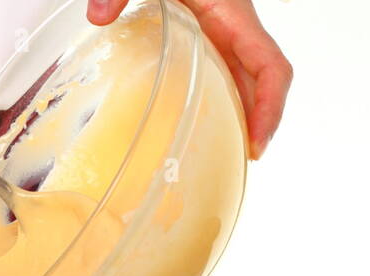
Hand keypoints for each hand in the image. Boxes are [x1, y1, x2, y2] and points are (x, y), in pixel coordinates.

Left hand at [87, 0, 292, 158]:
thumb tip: (99, 15)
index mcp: (230, 12)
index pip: (270, 65)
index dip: (270, 107)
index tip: (257, 144)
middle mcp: (232, 23)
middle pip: (258, 81)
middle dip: (252, 125)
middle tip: (228, 165)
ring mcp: (219, 27)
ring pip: (240, 77)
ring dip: (235, 115)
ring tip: (210, 155)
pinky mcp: (203, 28)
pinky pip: (219, 67)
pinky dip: (213, 97)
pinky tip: (186, 119)